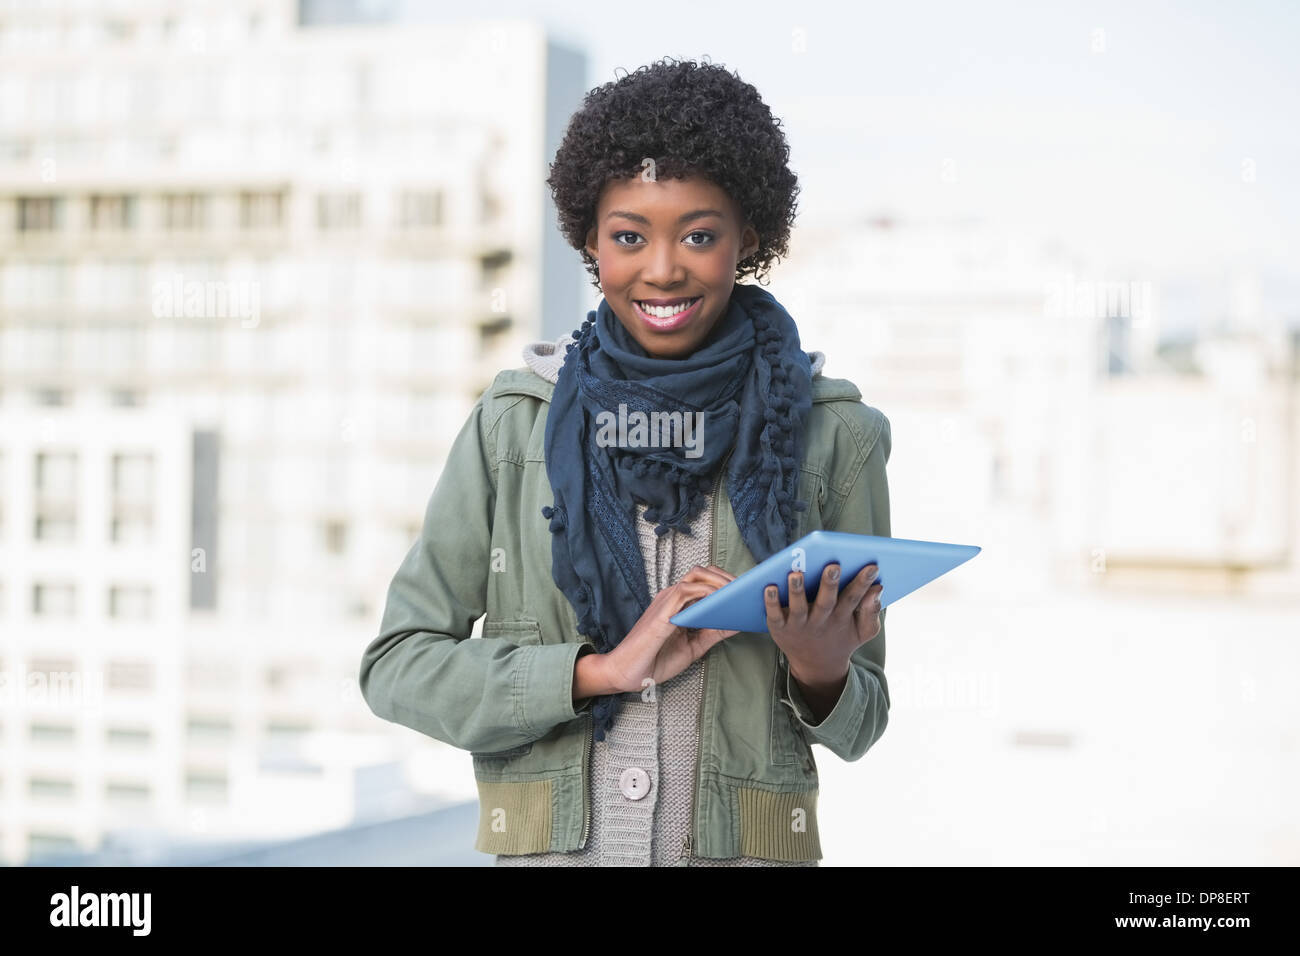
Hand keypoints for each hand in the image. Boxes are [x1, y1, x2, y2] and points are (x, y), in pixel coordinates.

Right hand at [599, 565, 739, 694]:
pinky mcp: (662, 612)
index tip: (745, 591)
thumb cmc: (654, 660)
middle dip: (726, 577)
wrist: (626, 673)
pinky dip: (706, 592)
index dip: (725, 582)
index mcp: (677, 604)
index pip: (703, 581)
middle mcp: (671, 597)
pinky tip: (721, 602)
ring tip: (738, 594)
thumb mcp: (693, 647)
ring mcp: (666, 602)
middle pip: (702, 573)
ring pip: (696, 577)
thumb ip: (712, 634)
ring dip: (720, 582)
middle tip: (745, 590)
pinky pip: (686, 592)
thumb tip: (737, 623)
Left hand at [763, 563, 882, 686]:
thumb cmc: (841, 638)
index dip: (863, 582)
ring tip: (795, 574)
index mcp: (841, 618)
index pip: (853, 598)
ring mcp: (799, 626)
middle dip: (830, 584)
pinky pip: (774, 615)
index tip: (872, 566)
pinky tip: (769, 587)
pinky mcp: (780, 629)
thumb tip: (878, 589)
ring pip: (798, 608)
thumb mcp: (862, 631)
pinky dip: (771, 603)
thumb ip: (871, 612)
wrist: (816, 666)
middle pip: (825, 601)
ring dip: (796, 591)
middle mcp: (820, 621)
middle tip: (833, 566)